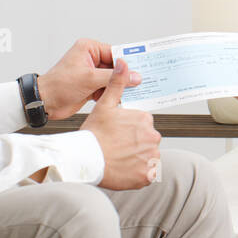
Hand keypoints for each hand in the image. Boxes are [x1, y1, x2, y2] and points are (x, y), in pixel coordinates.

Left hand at [40, 38, 140, 119]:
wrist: (45, 102)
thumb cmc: (59, 86)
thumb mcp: (89, 79)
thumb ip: (113, 78)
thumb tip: (134, 76)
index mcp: (89, 49)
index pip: (116, 52)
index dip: (129, 62)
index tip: (145, 67)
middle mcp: (91, 58)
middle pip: (117, 66)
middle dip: (126, 76)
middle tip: (143, 82)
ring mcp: (92, 72)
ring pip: (114, 78)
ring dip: (120, 86)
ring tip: (132, 92)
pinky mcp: (92, 85)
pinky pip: (108, 87)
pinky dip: (113, 93)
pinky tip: (119, 99)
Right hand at [80, 59, 161, 189]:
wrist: (84, 161)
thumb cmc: (93, 134)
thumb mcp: (104, 105)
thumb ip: (117, 84)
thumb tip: (124, 63)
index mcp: (145, 119)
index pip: (143, 124)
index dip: (129, 130)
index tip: (117, 135)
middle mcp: (153, 137)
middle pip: (146, 140)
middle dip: (134, 144)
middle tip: (116, 147)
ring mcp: (151, 157)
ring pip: (147, 157)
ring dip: (137, 159)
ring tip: (118, 159)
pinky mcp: (148, 175)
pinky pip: (147, 173)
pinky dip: (138, 173)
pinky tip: (124, 170)